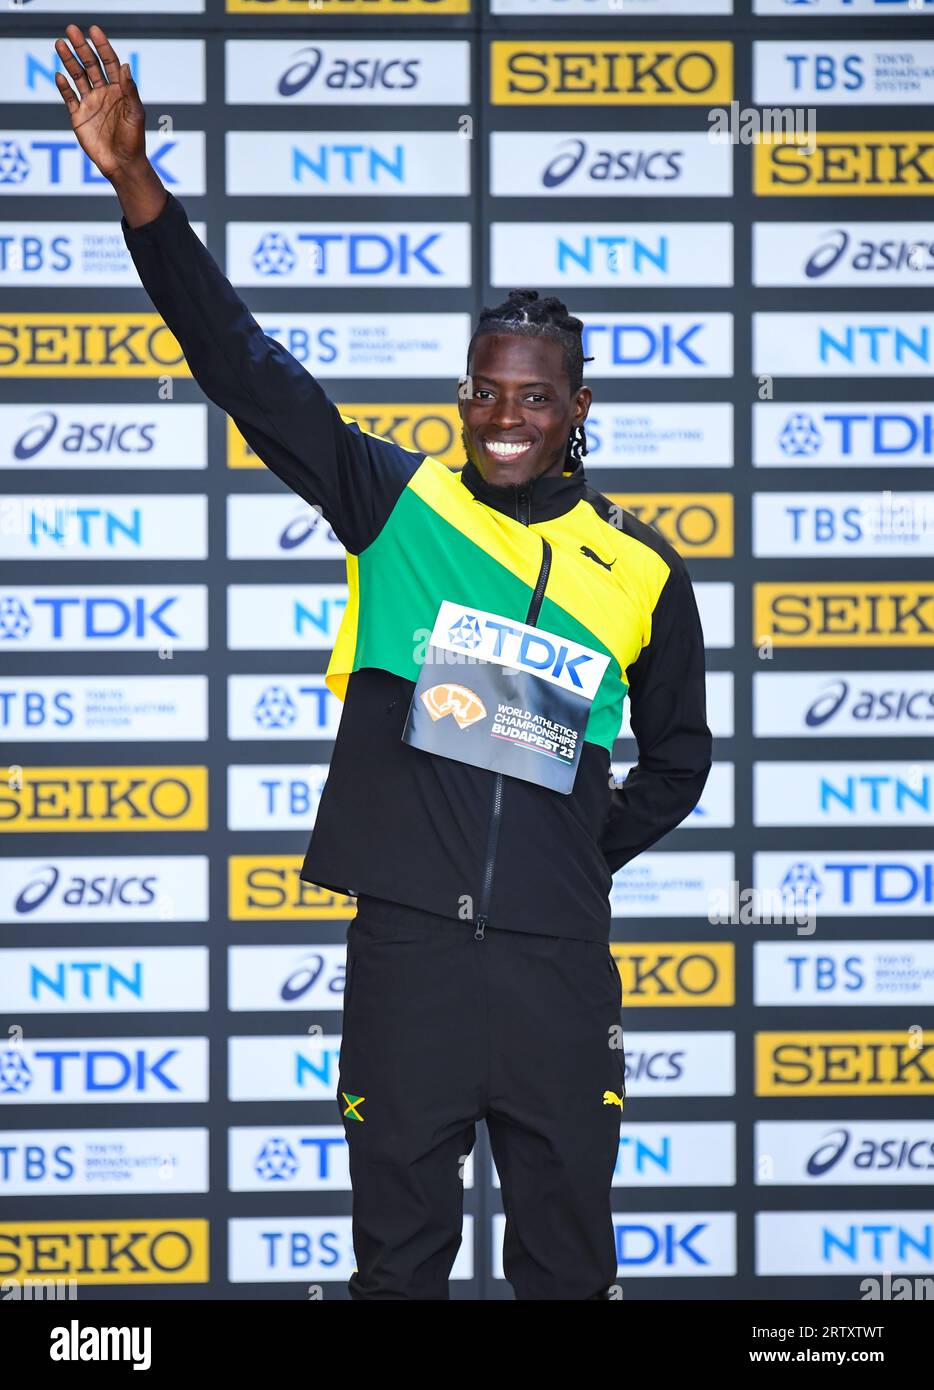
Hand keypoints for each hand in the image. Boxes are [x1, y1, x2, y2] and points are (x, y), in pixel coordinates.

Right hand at [54, 23, 144, 180]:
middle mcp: (104, 93)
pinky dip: (64, 86)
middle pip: (90, 65)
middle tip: (71, 30)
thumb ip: (129, 90)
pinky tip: (59, 75)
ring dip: (69, 61)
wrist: (122, 165)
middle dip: (81, 47)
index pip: (109, 62)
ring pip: (77, 76)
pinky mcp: (79, 116)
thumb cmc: (134, 141)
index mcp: (119, 90)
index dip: (102, 46)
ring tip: (59, 44)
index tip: (93, 30)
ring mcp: (90, 103)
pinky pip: (69, 97)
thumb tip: (124, 65)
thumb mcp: (135, 114)